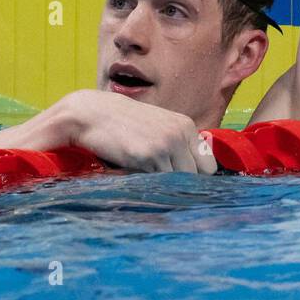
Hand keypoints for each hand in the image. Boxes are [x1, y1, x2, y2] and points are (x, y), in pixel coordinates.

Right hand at [56, 89, 217, 173]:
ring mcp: (166, 145)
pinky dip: (147, 184)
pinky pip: (157, 182)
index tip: (182, 181)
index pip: (208, 166)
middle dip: (182, 185)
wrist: (91, 113)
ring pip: (177, 182)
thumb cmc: (123, 123)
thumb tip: (194, 175)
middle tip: (161, 182)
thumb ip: (178, 145)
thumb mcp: (159, 126)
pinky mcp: (148, 156)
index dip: (195, 177)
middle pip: (196, 177)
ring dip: (163, 186)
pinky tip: (133, 171)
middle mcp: (179, 134)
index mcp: (186, 126)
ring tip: (144, 174)